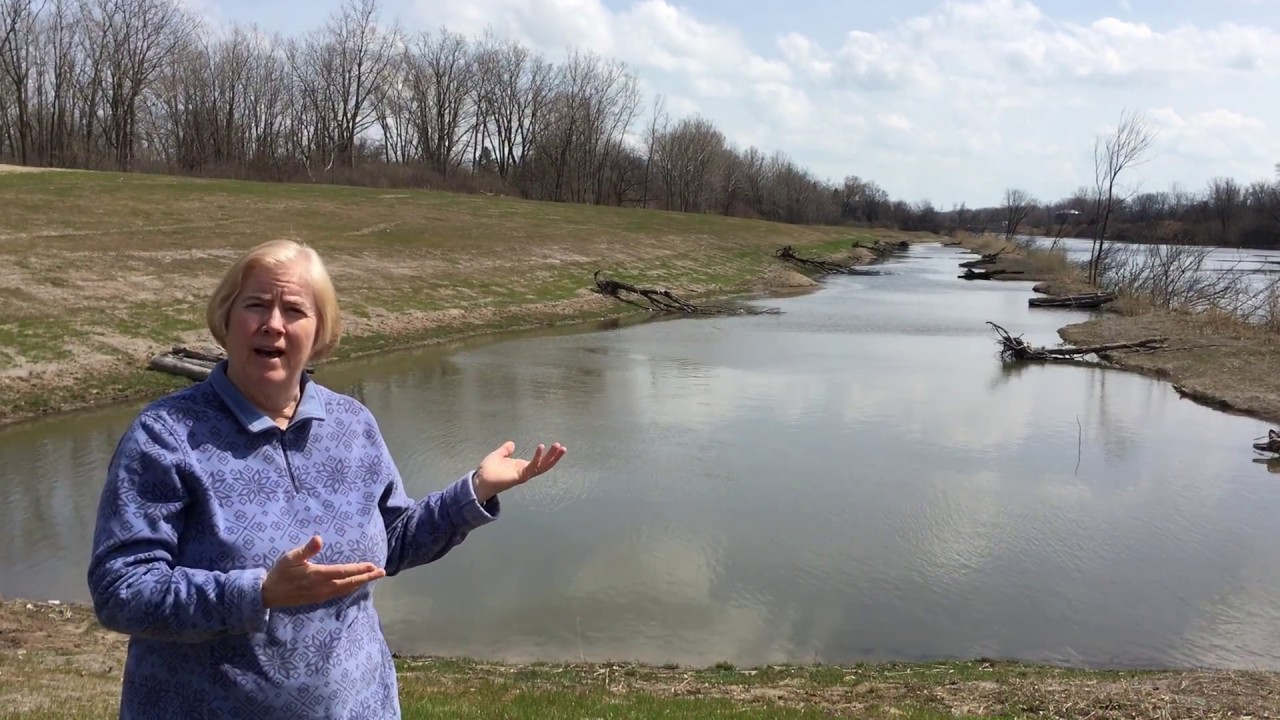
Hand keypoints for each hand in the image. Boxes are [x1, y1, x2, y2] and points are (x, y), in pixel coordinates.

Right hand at [261, 536, 385, 608]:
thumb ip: (306, 549)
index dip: (359, 570)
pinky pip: (339, 594)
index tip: (373, 566)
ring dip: (360, 583)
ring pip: (345, 590)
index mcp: (317, 575)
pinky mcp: (318, 599)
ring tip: (372, 578)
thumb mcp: (290, 558)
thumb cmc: (280, 572)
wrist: (268, 594)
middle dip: (366, 578)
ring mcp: (321, 595)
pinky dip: (350, 589)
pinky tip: (354, 586)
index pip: (344, 572)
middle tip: (382, 573)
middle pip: (349, 583)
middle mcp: (322, 587)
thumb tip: (319, 539)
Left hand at [473, 441, 566, 501]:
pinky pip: (532, 467)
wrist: (479, 481)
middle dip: (554, 457)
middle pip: (545, 465)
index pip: (539, 461)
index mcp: (522, 467)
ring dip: (551, 457)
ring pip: (542, 466)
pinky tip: (541, 447)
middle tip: (563, 447)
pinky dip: (537, 457)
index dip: (548, 455)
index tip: (556, 446)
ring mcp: (523, 475)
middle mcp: (525, 472)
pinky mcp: (519, 476)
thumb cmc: (488, 470)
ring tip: (558, 447)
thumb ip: (505, 450)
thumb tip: (512, 444)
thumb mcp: (497, 455)